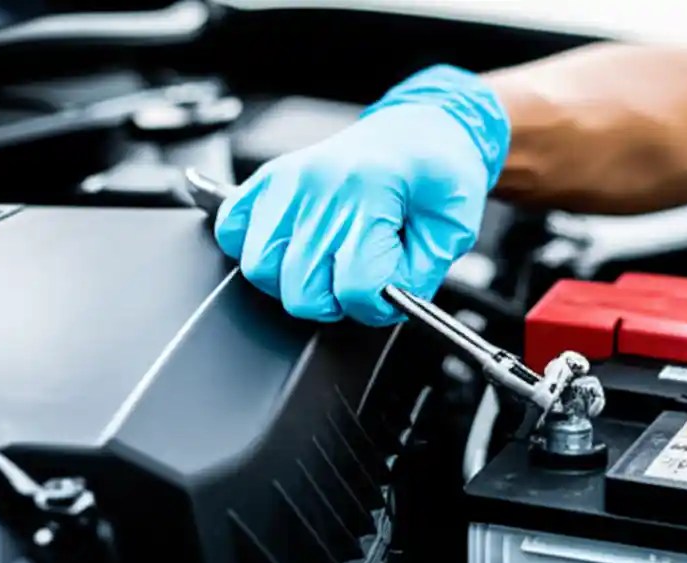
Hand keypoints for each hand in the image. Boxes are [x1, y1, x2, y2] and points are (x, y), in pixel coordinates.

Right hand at [213, 65, 509, 324]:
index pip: (355, 286)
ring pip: (261, 270)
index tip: (392, 292)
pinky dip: (259, 251)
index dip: (378, 304)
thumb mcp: (454, 228)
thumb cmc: (437, 174)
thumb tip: (385, 303)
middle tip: (359, 279)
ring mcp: (284, 182)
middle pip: (301, 289)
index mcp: (368, 192)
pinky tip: (295, 248)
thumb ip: (421, 275)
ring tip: (328, 265)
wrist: (415, 133)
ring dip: (295, 282)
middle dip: (336, 300)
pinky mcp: (263, 181)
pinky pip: (232, 233)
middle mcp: (316, 186)